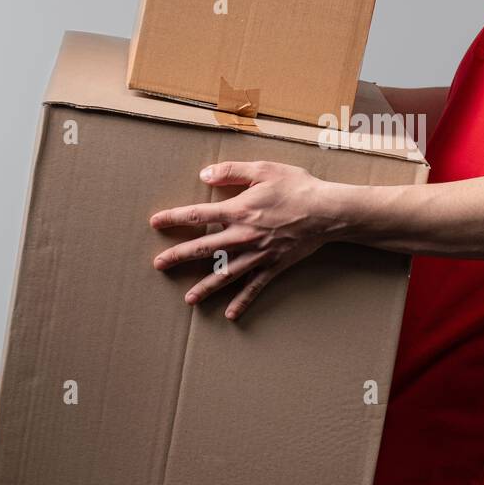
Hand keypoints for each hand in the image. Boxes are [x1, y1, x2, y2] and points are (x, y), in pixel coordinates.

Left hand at [149, 159, 334, 320]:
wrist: (328, 212)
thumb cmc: (297, 187)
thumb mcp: (264, 170)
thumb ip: (232, 171)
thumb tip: (204, 175)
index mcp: (238, 210)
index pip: (198, 215)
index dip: (174, 218)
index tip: (155, 222)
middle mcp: (243, 236)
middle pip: (204, 248)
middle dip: (179, 256)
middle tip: (158, 265)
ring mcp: (258, 254)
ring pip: (225, 274)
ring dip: (205, 287)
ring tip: (188, 299)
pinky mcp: (274, 266)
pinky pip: (255, 287)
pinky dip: (242, 301)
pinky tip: (230, 314)